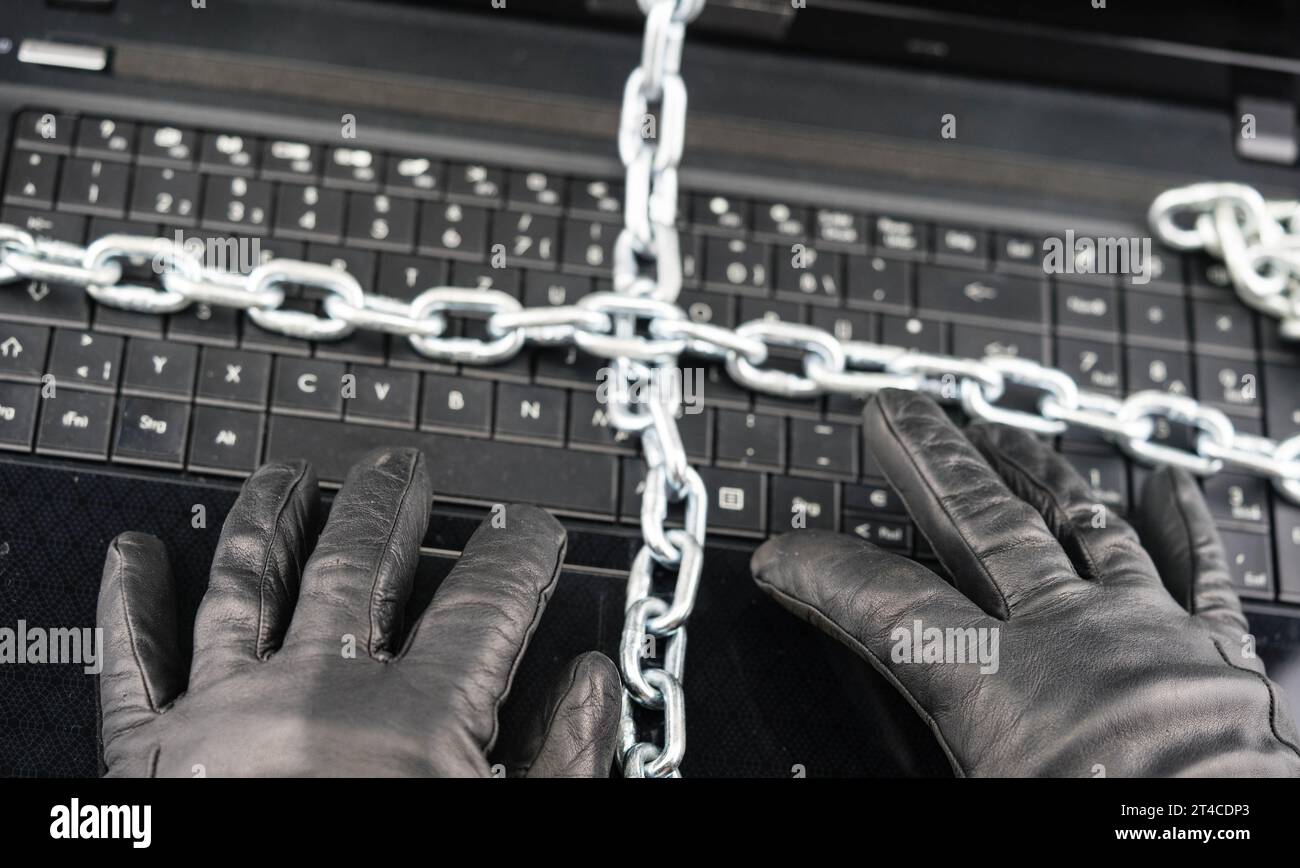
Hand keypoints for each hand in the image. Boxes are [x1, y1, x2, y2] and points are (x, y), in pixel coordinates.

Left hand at [97, 448, 619, 776]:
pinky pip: (131, 661)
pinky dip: (129, 602)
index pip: (486, 600)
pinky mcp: (146, 759)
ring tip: (284, 478)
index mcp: (415, 724)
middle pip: (361, 563)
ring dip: (267, 518)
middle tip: (403, 469)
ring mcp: (224, 717)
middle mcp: (317, 698)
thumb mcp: (515, 843)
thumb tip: (590, 686)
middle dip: (390, 505)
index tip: (530, 532)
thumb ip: (563, 764)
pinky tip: (131, 552)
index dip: (520, 552)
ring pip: (246, 582)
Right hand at [752, 389, 1299, 776]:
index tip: (782, 556)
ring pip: (1083, 524)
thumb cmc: (1107, 851)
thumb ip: (910, 752)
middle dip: (930, 463)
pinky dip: (1183, 529)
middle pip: (984, 525)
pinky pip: (1202, 575)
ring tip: (995, 430)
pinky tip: (1167, 485)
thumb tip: (833, 768)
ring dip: (1033, 472)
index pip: (889, 605)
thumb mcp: (977, 807)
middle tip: (893, 412)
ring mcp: (1150, 636)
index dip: (825, 573)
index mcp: (1005, 691)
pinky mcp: (1218, 658)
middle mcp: (1076, 639)